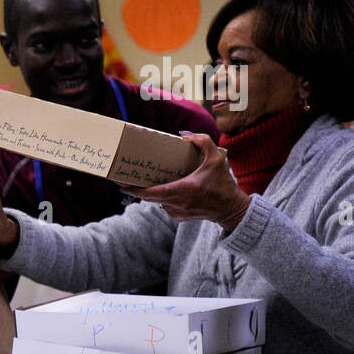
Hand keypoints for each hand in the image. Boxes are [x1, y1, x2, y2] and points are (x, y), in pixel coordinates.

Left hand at [120, 133, 250, 231]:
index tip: (121, 184)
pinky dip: (162, 198)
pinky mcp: (178, 217)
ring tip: (145, 182)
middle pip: (148, 197)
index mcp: (184, 190)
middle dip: (135, 189)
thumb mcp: (217, 159)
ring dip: (151, 192)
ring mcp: (177, 212)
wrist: (231, 209)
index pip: (152, 193)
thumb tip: (183, 136)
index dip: (135, 190)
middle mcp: (178, 203)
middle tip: (124, 180)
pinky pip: (164, 206)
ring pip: (156, 201)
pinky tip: (164, 189)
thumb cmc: (223, 184)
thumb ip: (203, 142)